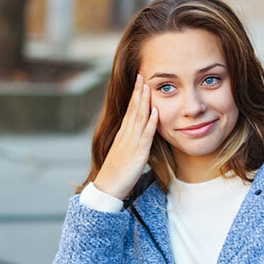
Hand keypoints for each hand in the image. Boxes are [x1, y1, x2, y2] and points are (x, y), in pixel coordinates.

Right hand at [93, 74, 158, 199]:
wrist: (108, 187)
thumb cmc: (116, 174)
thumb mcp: (123, 153)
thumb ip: (130, 143)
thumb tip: (138, 136)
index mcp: (122, 135)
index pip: (129, 110)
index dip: (134, 96)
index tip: (138, 82)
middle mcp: (126, 135)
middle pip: (133, 110)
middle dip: (138, 92)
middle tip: (142, 75)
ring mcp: (131, 143)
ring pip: (139, 118)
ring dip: (144, 102)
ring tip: (148, 86)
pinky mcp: (138, 153)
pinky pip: (145, 135)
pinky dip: (151, 123)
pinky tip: (155, 112)